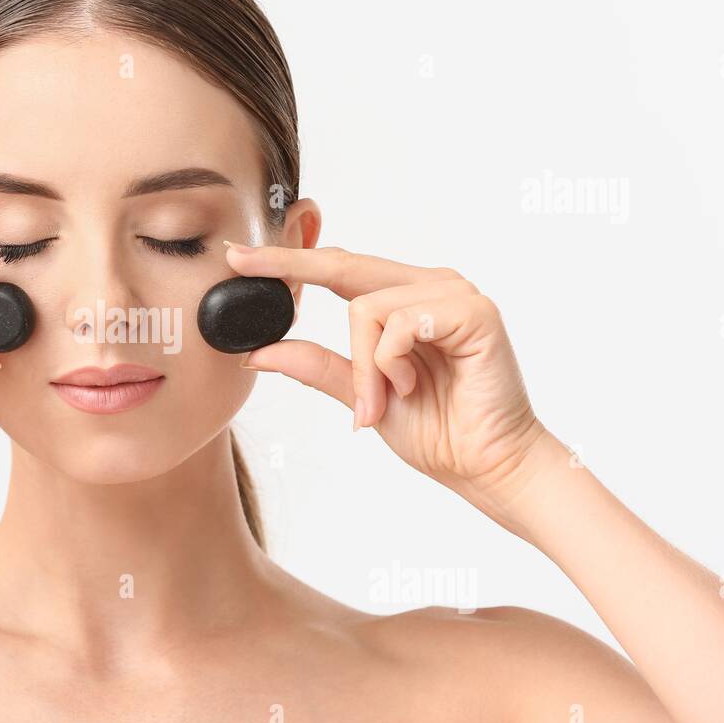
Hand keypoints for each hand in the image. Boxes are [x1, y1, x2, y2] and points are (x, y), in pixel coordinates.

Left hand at [226, 242, 549, 502]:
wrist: (487, 467)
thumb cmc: (439, 431)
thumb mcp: (361, 396)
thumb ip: (318, 367)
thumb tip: (259, 352)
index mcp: (406, 299)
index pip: (339, 269)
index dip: (288, 260)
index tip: (237, 255)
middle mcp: (430, 286)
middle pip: (345, 268)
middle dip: (289, 267)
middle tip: (238, 261)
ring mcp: (454, 294)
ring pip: (366, 307)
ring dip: (364, 367)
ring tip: (387, 398)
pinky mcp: (474, 312)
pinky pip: (400, 324)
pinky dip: (390, 364)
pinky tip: (411, 386)